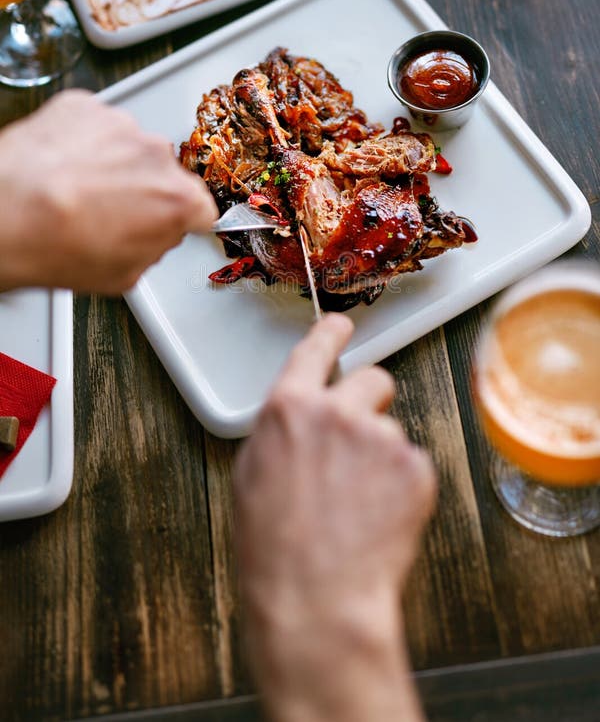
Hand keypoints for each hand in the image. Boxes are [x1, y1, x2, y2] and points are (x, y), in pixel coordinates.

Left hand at [0, 90, 217, 292]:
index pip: (202, 208)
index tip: (169, 222)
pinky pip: (95, 124)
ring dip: (114, 163)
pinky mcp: (85, 107)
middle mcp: (156, 154)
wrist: (5, 216)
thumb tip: (154, 236)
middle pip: (165, 172)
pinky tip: (65, 167)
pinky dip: (85, 141)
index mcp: (178, 199)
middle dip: (145, 189)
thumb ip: (156, 247)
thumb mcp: (125, 275)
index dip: (183, 219)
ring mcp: (121, 125)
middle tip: (111, 212)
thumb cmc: (57, 245)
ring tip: (80, 190)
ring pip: (130, 145)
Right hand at [234, 315, 436, 721]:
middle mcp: (337, 411)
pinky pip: (412, 465)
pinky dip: (401, 488)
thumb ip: (282, 431)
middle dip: (369, 402)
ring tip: (359, 505)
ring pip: (391, 429)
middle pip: (372, 378)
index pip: (316, 349)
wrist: (316, 600)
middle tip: (359, 444)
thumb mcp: (252, 476)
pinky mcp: (415, 468)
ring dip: (381, 456)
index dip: (332, 334)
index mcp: (289, 409)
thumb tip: (300, 417)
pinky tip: (378, 519)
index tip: (342, 326)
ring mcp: (381, 437)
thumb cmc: (275, 550)